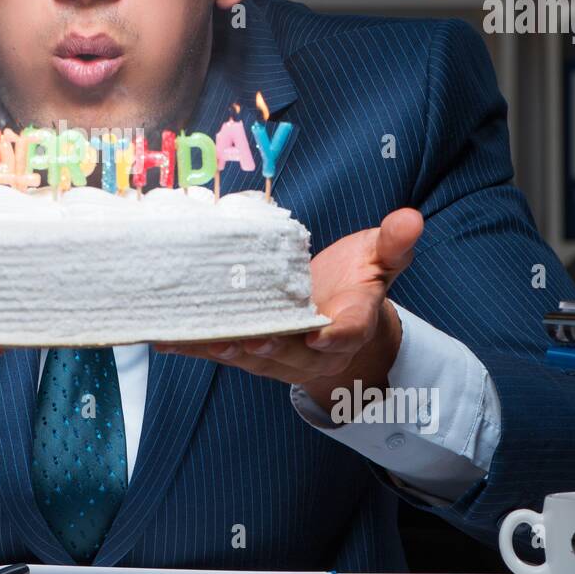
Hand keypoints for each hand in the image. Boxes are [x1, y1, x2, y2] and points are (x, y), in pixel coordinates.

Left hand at [154, 208, 423, 409]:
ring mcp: (275, 354)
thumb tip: (411, 218)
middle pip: (290, 352)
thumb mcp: (381, 260)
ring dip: (218, 347)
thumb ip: (395, 244)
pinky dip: (191, 343)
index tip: (324, 335)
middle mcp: (310, 349)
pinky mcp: (246, 349)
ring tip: (190, 337)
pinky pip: (218, 349)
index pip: (347, 332)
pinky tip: (162, 335)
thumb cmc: (357, 284)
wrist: (335, 320)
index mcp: (349, 325)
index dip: (337, 335)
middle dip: (267, 346)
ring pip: (247, 355)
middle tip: (245, 339)